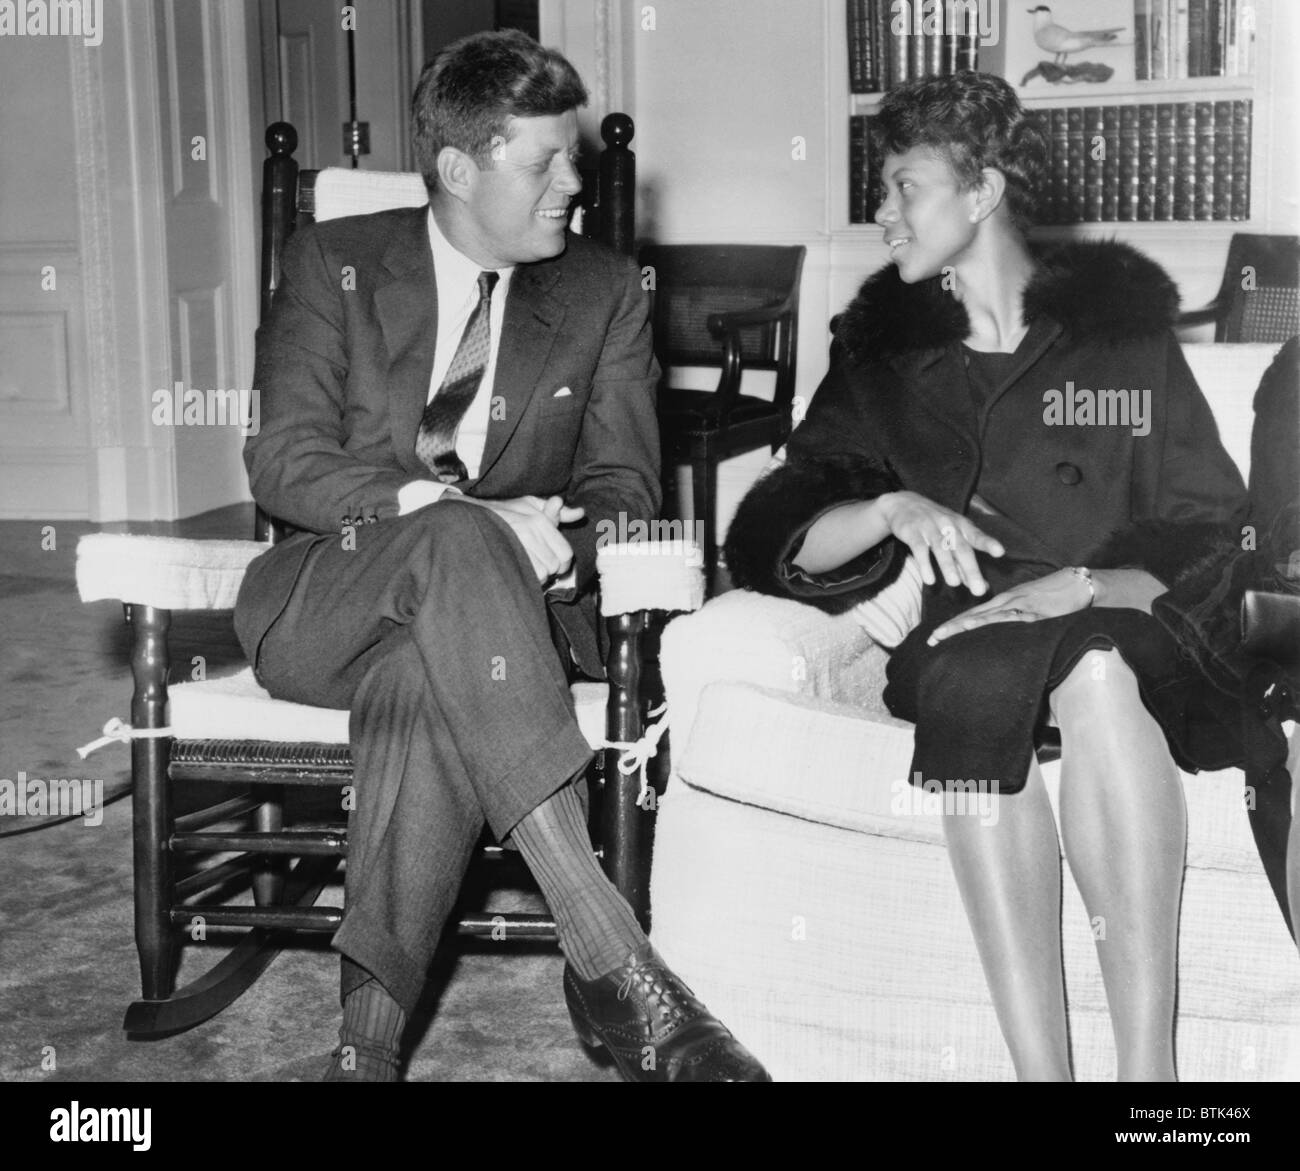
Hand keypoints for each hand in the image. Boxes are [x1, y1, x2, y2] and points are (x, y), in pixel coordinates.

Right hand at [456, 495, 584, 583]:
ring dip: (536, 575)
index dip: (563, 564)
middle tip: (535, 564)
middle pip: (556, 566)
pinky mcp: (507, 556)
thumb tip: (580, 512)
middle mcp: (531, 531)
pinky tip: (517, 571)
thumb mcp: (529, 505)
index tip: (553, 565)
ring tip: (524, 566)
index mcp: (539, 521)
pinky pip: (528, 578)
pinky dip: (526, 580)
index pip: (566, 553)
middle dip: (549, 571)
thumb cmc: (502, 512)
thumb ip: (554, 512)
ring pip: (543, 573)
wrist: (469, 518)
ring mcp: (518, 544)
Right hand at [877, 491, 1004, 595]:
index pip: (977, 536)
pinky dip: (925, 564)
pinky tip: (929, 579)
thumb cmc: (934, 525)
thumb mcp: (952, 538)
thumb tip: (983, 587)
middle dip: (971, 569)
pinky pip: (919, 549)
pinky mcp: (912, 532)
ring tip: (954, 584)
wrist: (903, 503)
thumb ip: (965, 563)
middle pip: (961, 548)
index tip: (1000, 552)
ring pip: (941, 548)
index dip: (988, 543)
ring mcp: (929, 527)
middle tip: (978, 590)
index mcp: (961, 525)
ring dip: (948, 566)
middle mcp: (948, 525)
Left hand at [927, 568, 1091, 645]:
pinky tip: (979, 627)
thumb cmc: (1054, 594)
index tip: (935, 635)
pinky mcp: (1035, 612)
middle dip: (951, 628)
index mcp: (1004, 601)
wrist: (1079, 582)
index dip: (954, 625)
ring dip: (964, 626)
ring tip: (945, 633)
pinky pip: (1011, 619)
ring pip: (986, 617)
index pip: (973, 614)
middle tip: (931, 639)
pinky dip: (993, 623)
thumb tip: (998, 630)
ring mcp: (1020, 606)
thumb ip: (1013, 616)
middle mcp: (1007, 602)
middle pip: (973, 616)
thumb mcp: (1029, 605)